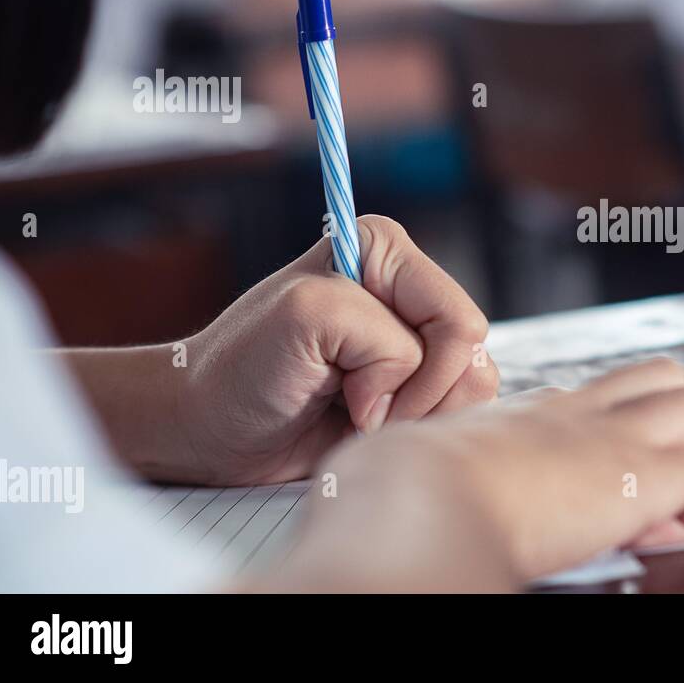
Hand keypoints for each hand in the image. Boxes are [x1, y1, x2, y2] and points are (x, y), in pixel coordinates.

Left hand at [144, 214, 495, 483]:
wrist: (210, 427)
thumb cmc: (242, 369)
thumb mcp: (305, 318)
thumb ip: (381, 337)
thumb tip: (405, 387)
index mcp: (384, 250)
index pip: (457, 320)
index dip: (420, 370)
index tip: (357, 395)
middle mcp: (406, 289)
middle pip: (472, 357)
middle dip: (419, 398)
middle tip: (356, 410)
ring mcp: (414, 340)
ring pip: (473, 388)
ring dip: (418, 418)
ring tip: (359, 418)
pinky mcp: (415, 385)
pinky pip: (458, 413)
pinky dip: (417, 432)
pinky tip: (369, 427)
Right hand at [253, 359, 683, 591]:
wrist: (415, 505)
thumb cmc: (394, 491)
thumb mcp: (411, 458)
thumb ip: (433, 460)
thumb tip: (411, 473)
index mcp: (521, 416)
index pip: (586, 402)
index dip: (600, 439)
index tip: (576, 491)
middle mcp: (575, 414)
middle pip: (659, 376)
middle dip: (667, 423)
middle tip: (642, 478)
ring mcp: (614, 438)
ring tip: (658, 504)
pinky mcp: (643, 478)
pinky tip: (655, 538)